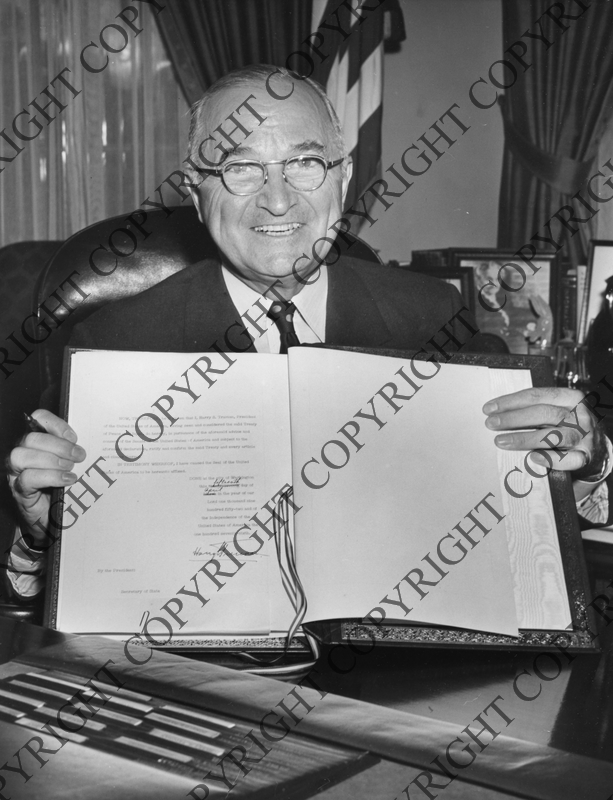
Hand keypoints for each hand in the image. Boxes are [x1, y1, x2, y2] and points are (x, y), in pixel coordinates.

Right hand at [6, 410, 85, 545]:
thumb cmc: (64, 485)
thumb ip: (75, 450)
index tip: (74, 437)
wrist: (54, 517)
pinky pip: (27, 478)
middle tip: (79, 456)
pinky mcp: (19, 490)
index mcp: (37, 440)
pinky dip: (50, 477)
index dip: (56, 424)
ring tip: (71, 468)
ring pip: (22, 455)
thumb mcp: (72, 463)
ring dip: (51, 460)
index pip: (38, 418)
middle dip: (58, 445)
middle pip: (31, 438)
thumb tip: (96, 443)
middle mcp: (23, 452)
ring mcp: (17, 472)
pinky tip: (67, 480)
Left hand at [482, 387, 606, 494]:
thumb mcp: (554, 411)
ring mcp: (584, 436)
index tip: (489, 408)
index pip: (537, 395)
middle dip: (514, 418)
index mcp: (571, 398)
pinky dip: (550, 459)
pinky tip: (532, 458)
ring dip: (524, 439)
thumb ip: (533, 409)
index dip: (511, 401)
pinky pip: (569, 459)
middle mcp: (579, 415)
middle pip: (544, 413)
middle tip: (491, 424)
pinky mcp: (586, 456)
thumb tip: (497, 413)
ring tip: (501, 441)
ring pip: (553, 436)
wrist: (596, 448)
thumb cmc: (566, 426)